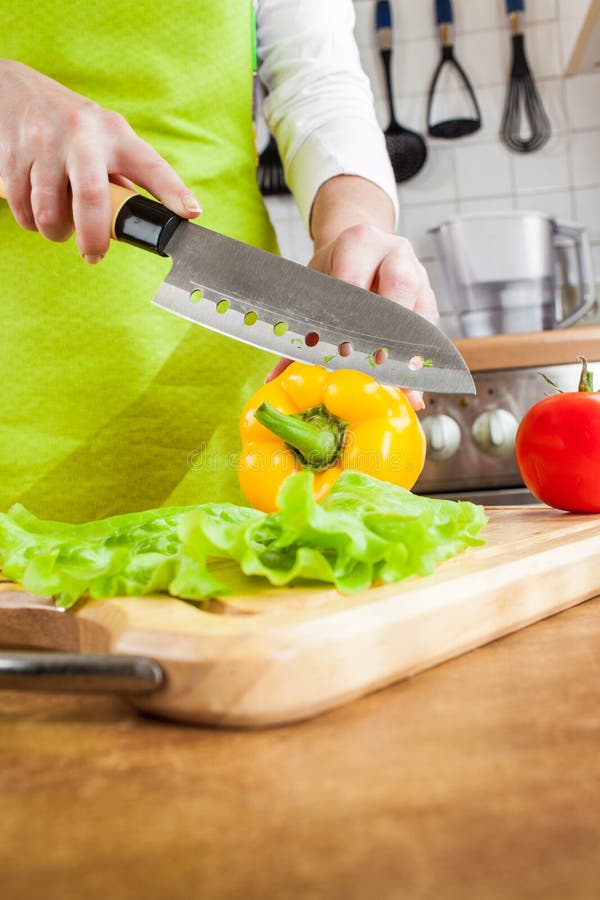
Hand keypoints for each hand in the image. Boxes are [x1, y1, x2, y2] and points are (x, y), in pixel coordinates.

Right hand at [0, 60, 200, 262]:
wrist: (13, 89)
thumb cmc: (71, 125)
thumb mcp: (105, 139)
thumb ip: (123, 177)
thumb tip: (147, 221)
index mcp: (114, 135)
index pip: (150, 164)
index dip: (173, 191)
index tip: (191, 213)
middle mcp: (82, 135)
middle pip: (92, 197)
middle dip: (94, 236)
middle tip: (94, 255)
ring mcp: (45, 142)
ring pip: (50, 210)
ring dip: (55, 232)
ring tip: (60, 230)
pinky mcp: (13, 152)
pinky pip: (22, 206)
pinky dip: (30, 222)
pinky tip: (36, 213)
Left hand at [266, 225, 438, 409]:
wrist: (362, 247)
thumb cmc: (334, 269)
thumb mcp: (314, 287)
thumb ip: (301, 332)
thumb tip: (277, 379)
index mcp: (361, 242)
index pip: (356, 280)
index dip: (350, 318)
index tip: (343, 351)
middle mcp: (395, 253)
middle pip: (400, 285)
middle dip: (389, 329)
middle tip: (375, 365)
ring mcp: (419, 274)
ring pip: (422, 311)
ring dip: (410, 350)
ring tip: (398, 385)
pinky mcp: (429, 299)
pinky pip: (429, 330)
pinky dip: (418, 359)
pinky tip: (410, 385)